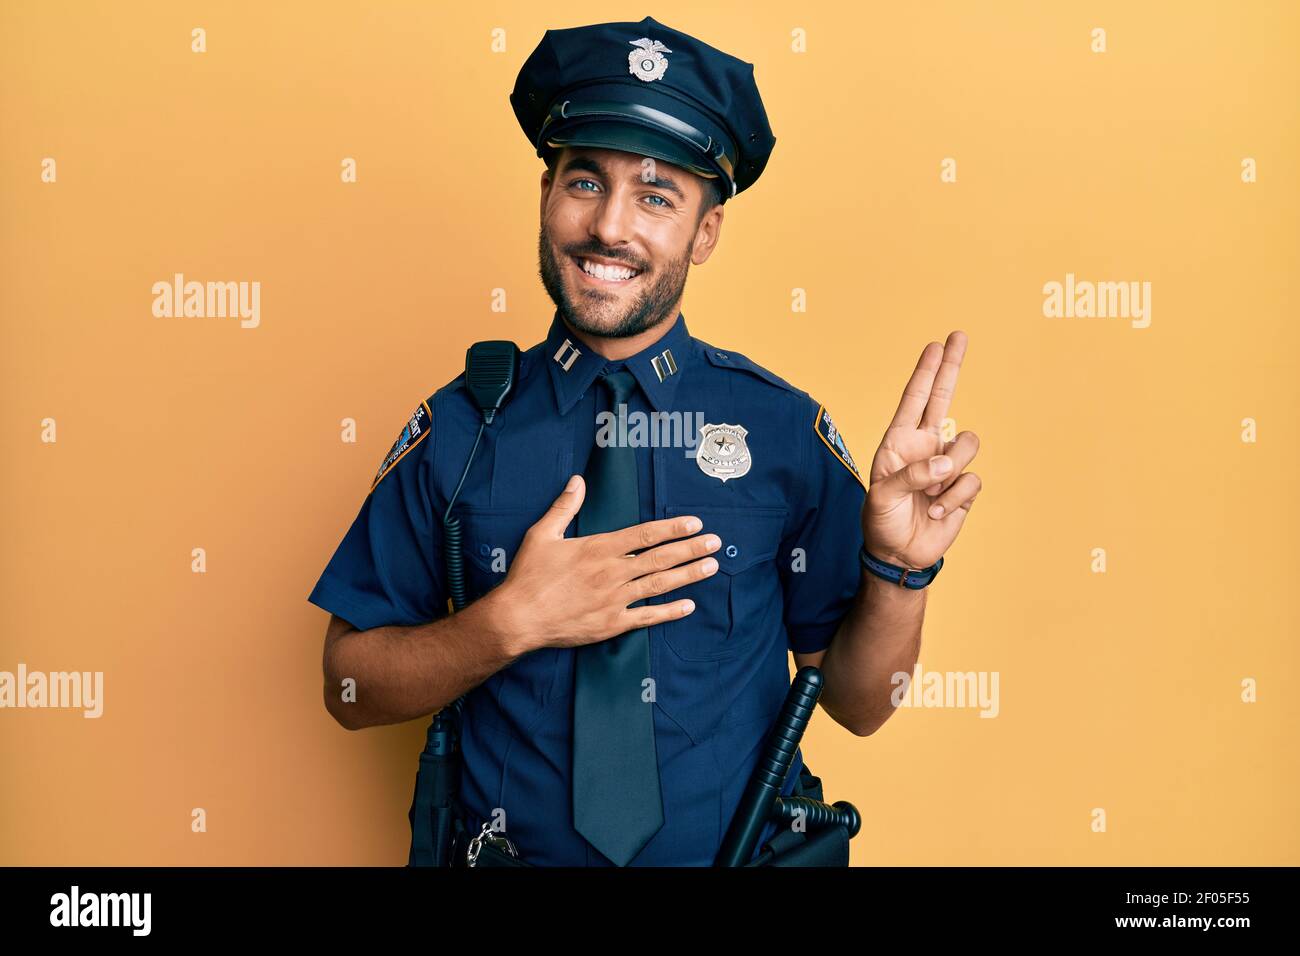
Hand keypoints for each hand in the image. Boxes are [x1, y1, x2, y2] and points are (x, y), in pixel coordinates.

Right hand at [495, 475, 720, 651]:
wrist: (518, 618)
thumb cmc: (528, 576)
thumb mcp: (542, 534)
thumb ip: (564, 507)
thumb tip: (578, 481)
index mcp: (599, 549)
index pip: (645, 535)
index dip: (672, 528)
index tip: (694, 523)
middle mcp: (612, 573)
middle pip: (661, 558)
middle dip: (691, 548)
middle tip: (715, 542)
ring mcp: (615, 600)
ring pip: (660, 585)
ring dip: (688, 575)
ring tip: (711, 566)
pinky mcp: (612, 624)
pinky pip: (647, 617)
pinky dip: (669, 612)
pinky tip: (688, 606)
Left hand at [863, 331, 981, 569]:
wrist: (899, 553)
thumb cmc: (882, 520)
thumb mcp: (882, 496)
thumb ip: (911, 476)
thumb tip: (946, 465)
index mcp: (900, 442)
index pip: (914, 401)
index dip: (925, 373)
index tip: (935, 345)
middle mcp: (926, 447)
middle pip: (943, 398)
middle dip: (951, 367)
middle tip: (958, 336)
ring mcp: (947, 466)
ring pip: (967, 446)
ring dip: (948, 475)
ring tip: (928, 497)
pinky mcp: (963, 488)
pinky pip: (971, 482)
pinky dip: (954, 500)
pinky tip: (937, 512)